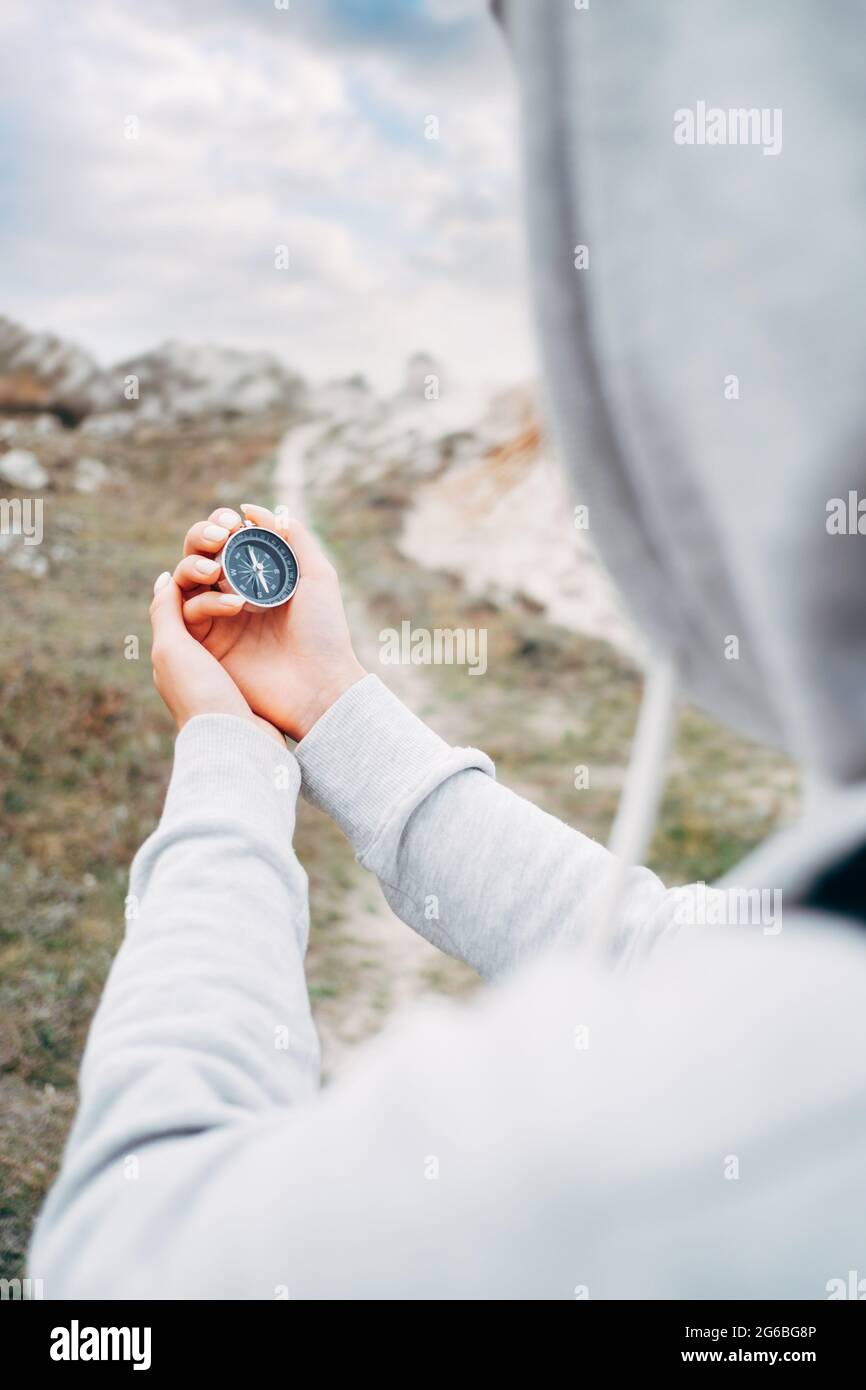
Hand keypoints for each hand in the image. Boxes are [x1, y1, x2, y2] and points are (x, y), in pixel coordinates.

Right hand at [170, 503, 365, 740]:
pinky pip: (188, 613)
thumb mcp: (317, 574)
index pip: (226, 539)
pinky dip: (204, 602)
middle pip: (198, 553)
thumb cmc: (324, 632)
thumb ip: (290, 534)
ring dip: (195, 565)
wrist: (320, 685)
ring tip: (217, 571)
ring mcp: (217, 618)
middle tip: (218, 538)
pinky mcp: (206, 644)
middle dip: (201, 537)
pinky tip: (232, 605)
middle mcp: (233, 592)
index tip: (230, 522)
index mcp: (259, 575)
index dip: (221, 524)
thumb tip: (251, 510)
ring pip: (185, 578)